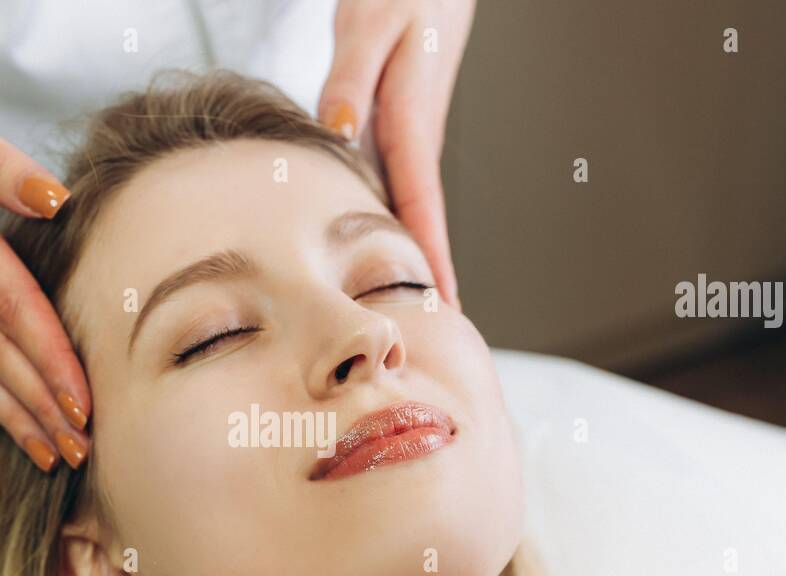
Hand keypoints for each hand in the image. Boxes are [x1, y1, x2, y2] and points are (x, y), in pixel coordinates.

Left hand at [318, 0, 474, 310]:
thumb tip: (340, 136)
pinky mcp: (392, 123)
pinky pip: (386, 182)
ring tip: (408, 311)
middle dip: (427, 278)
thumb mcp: (367, 27)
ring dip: (408, 256)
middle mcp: (414, 136)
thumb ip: (350, 81)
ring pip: (402, 206)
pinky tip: (373, 247)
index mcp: (410, 120)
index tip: (445, 309)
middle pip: (418, 221)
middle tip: (429, 334)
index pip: (423, 206)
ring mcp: (404, 133)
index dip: (432, 262)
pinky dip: (384, 220)